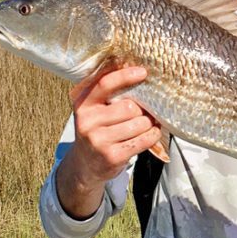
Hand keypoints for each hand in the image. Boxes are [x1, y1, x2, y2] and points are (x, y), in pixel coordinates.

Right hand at [56, 66, 160, 219]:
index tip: (143, 72)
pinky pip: (143, 140)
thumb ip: (108, 94)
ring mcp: (99, 141)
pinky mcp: (112, 156)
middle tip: (146, 111)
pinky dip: (153, 134)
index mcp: (83, 104)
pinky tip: (152, 132)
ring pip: (139, 124)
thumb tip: (137, 73)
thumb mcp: (94, 110)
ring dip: (150, 123)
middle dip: (143, 108)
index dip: (125, 76)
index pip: (105, 84)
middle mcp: (88, 122)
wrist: (85, 165)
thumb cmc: (97, 130)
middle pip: (129, 107)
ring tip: (148, 123)